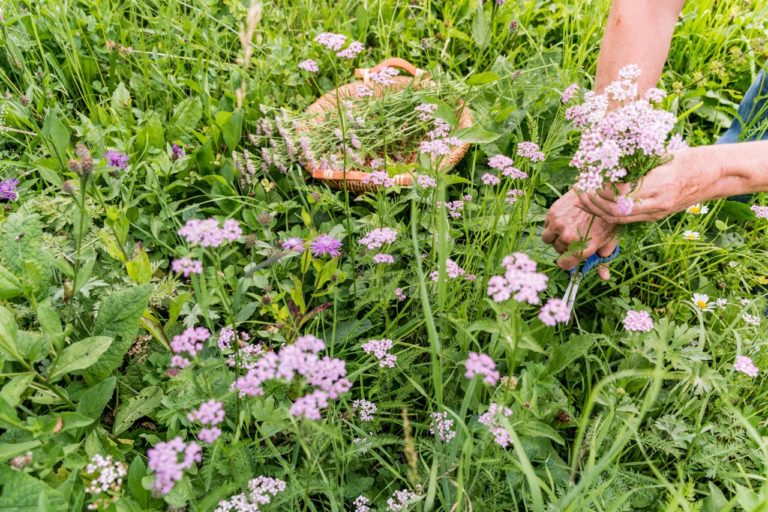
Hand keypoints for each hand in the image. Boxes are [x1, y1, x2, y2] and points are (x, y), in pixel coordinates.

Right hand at [542, 189, 618, 279]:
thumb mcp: (610, 240)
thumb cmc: (607, 216)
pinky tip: (564, 217)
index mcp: (584, 248)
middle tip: (574, 236)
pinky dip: (552, 224)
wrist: (600, 189)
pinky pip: (546, 225)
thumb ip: (604, 260)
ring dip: (555, 235)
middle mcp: (569, 238)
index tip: (568, 257)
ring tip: (566, 227)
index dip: (566, 262)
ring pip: (548, 239)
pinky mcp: (553, 213)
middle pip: (557, 250)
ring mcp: (559, 226)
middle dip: (564, 246)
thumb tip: (604, 278)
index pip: (564, 264)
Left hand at [575, 151, 704, 223]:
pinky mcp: (655, 215)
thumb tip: (610, 156)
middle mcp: (657, 202)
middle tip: (579, 190)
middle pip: (617, 210)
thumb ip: (639, 160)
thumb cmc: (690, 158)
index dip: (602, 189)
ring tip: (581, 199)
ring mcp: (656, 212)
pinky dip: (609, 213)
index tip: (589, 179)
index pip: (622, 193)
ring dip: (598, 210)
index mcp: (659, 184)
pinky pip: (627, 219)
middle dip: (593, 202)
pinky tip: (597, 205)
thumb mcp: (664, 153)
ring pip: (620, 218)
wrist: (715, 174)